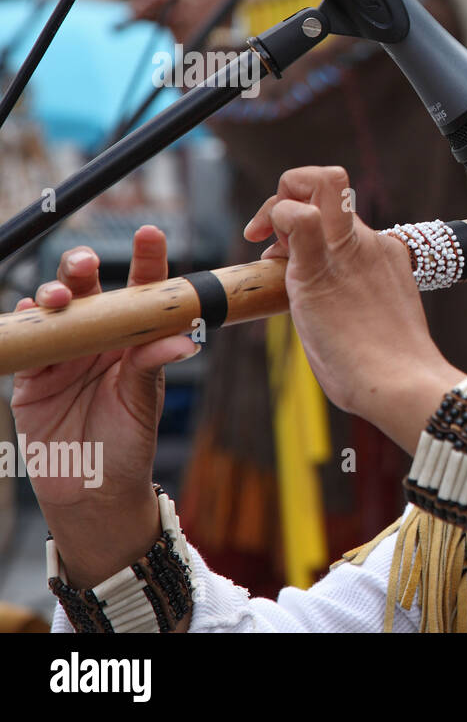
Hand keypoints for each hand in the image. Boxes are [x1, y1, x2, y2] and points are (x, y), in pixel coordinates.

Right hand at [9, 226, 197, 586]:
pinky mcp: (31, 374)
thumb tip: (185, 338)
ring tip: (60, 299)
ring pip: (53, 308)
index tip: (150, 234)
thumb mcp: (144, 401)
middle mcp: (98, 338)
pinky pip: (26, 339)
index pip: (142, 290)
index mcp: (134, 337)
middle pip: (88, 288)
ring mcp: (63, 353)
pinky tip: (29, 312)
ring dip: (53, 293)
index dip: (146, 259)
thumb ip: (153, 364)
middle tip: (85, 265)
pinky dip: (24, 322)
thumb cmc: (128, 442)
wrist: (91, 489)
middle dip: (82, 267)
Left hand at [243, 166, 464, 452]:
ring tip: (263, 234)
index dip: (307, 223)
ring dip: (281, 199)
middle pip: (330, 182)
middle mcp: (368, 242)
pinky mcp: (321, 268)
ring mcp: (348, 250)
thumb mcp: (373, 322)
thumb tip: (322, 317)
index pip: (342, 216)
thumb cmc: (389, 372)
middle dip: (292, 190)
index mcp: (385, 254)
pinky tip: (262, 242)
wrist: (403, 382)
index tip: (287, 253)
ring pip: (318, 182)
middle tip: (270, 232)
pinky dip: (275, 215)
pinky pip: (297, 215)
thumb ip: (350, 305)